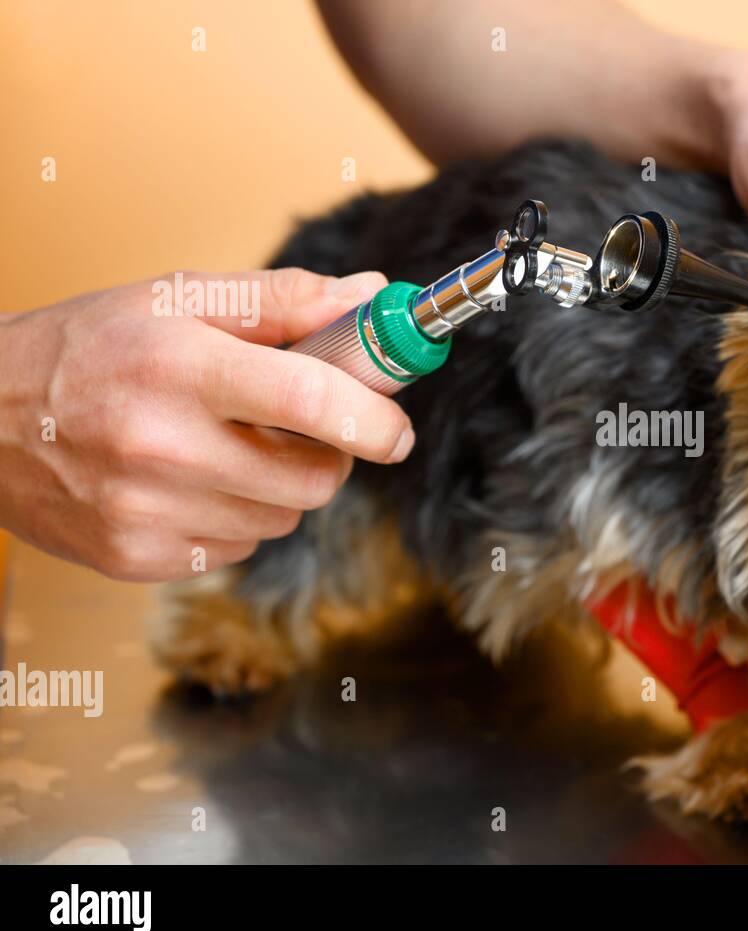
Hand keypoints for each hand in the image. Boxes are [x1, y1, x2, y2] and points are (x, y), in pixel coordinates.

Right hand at [0, 268, 412, 581]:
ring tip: (225, 447)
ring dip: (277, 487)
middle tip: (297, 428)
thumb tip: (371, 297)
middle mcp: (163, 445)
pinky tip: (189, 483)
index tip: (398, 431)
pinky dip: (233, 518)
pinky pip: (236, 548)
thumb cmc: (89, 347)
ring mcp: (147, 510)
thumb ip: (283, 300)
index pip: (310, 402)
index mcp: (181, 367)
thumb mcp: (178, 299)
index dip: (374, 419)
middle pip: (312, 478)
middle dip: (326, 455)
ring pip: (281, 518)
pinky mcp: (137, 557)